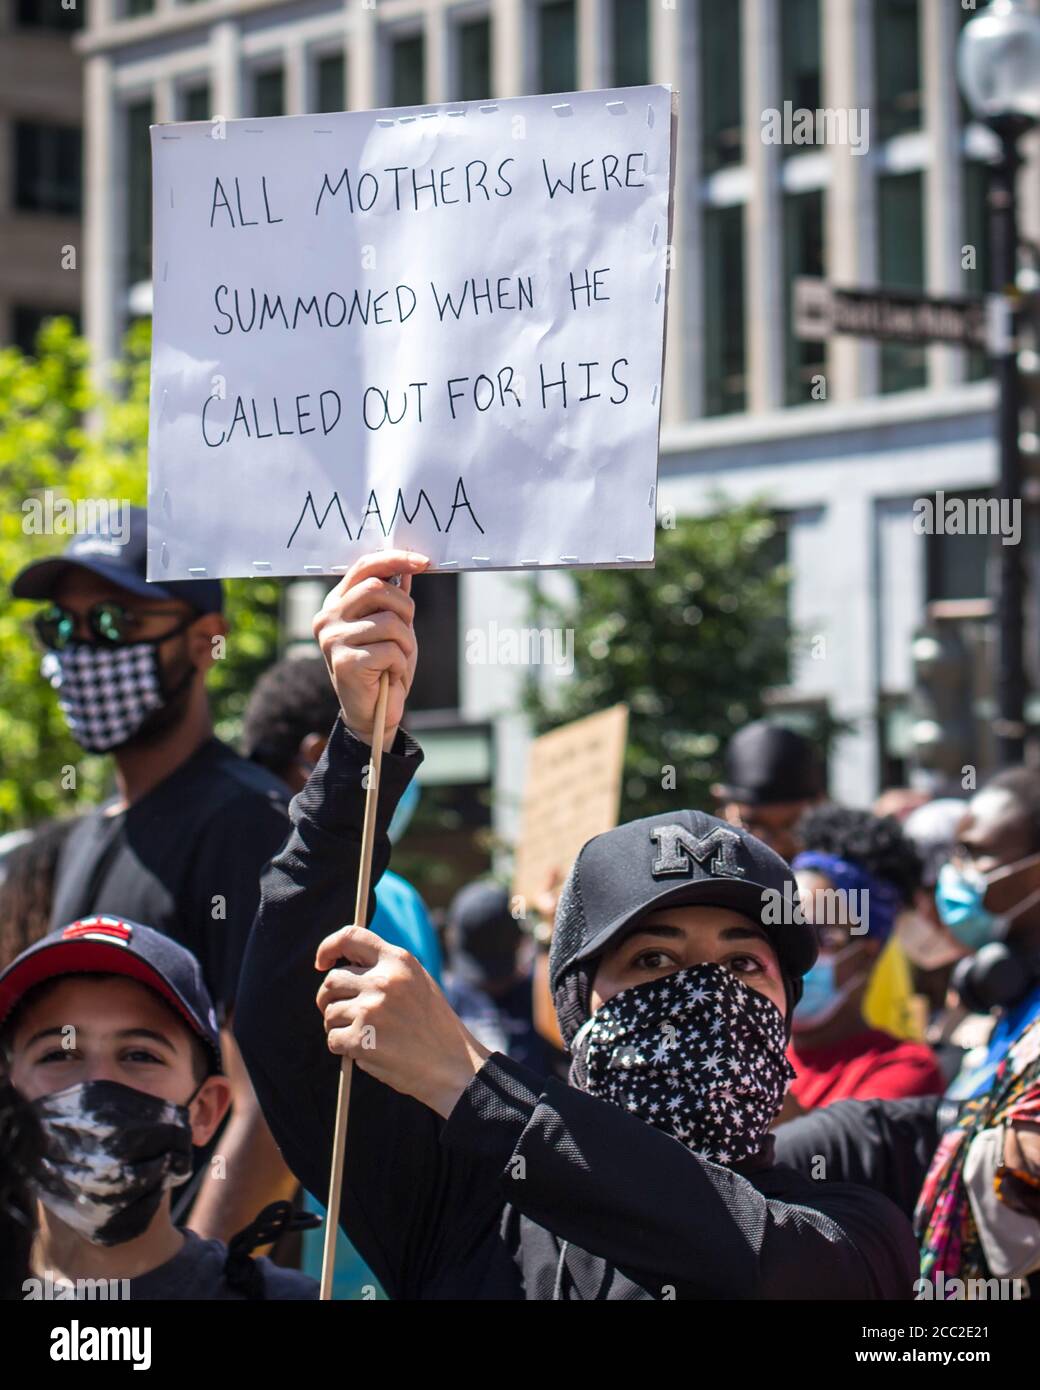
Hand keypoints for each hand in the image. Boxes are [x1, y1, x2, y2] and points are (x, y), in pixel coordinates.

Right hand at [313, 549, 429, 745]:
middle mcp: (327, 618)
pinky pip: (390, 650)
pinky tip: (388, 675)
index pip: (364, 567)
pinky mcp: (344, 662)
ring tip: (396, 659)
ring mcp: (332, 640)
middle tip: (405, 634)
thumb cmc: (383, 668)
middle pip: (378, 589)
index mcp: (336, 603)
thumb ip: (394, 598)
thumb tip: (407, 567)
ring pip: (389, 622)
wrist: (375, 714)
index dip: (395, 559)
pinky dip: (400, 663)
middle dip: (405, 610)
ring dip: (405, 643)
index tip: (424, 562)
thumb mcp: (393, 627)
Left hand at [315, 924, 490, 1117]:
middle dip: (329, 997)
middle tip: (340, 1011)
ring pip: (330, 1012)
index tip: (321, 962)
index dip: (328, 947)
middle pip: (332, 980)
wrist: (453, 1065)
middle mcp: (382, 980)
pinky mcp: (361, 1039)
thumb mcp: (418, 983)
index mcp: (398, 960)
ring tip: (364, 1035)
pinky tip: (366, 1050)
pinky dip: (343, 1047)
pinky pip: (333, 1039)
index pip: (350, 937)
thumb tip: (342, 968)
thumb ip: (386, 970)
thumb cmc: (435, 1026)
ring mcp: (370, 1010)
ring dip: (338, 1025)